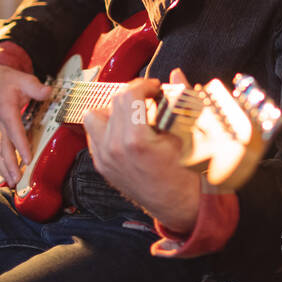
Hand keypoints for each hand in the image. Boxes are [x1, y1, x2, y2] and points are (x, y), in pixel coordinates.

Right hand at [0, 63, 51, 186]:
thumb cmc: (8, 81)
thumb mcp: (24, 79)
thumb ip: (36, 87)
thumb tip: (48, 92)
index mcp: (6, 110)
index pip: (15, 131)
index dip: (21, 146)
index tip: (28, 159)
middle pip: (3, 147)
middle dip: (10, 165)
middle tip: (17, 179)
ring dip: (4, 168)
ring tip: (11, 181)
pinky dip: (0, 164)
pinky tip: (4, 174)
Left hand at [82, 69, 200, 232]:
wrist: (179, 206)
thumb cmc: (187, 174)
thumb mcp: (188, 134)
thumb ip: (180, 100)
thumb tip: (177, 75)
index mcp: (135, 140)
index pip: (128, 95)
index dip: (144, 84)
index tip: (155, 87)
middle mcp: (114, 149)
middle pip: (113, 102)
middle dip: (133, 95)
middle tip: (149, 98)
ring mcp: (105, 158)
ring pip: (95, 116)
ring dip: (113, 110)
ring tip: (133, 115)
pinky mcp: (102, 166)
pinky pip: (94, 135)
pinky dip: (108, 127)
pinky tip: (127, 131)